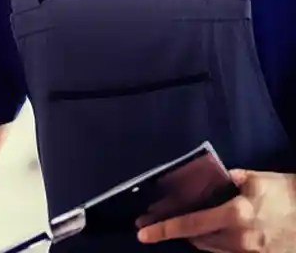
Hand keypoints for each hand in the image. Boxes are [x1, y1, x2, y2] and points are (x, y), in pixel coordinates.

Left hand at [136, 170, 295, 251]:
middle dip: (179, 232)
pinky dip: (219, 244)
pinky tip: (217, 234)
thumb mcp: (257, 179)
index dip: (164, 229)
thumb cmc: (289, 194)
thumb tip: (209, 179)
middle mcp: (240, 238)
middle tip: (159, 225)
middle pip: (198, 240)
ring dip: (199, 239)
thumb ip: (229, 179)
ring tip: (189, 227)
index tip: (143, 233)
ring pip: (213, 249)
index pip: (190, 224)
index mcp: (236, 214)